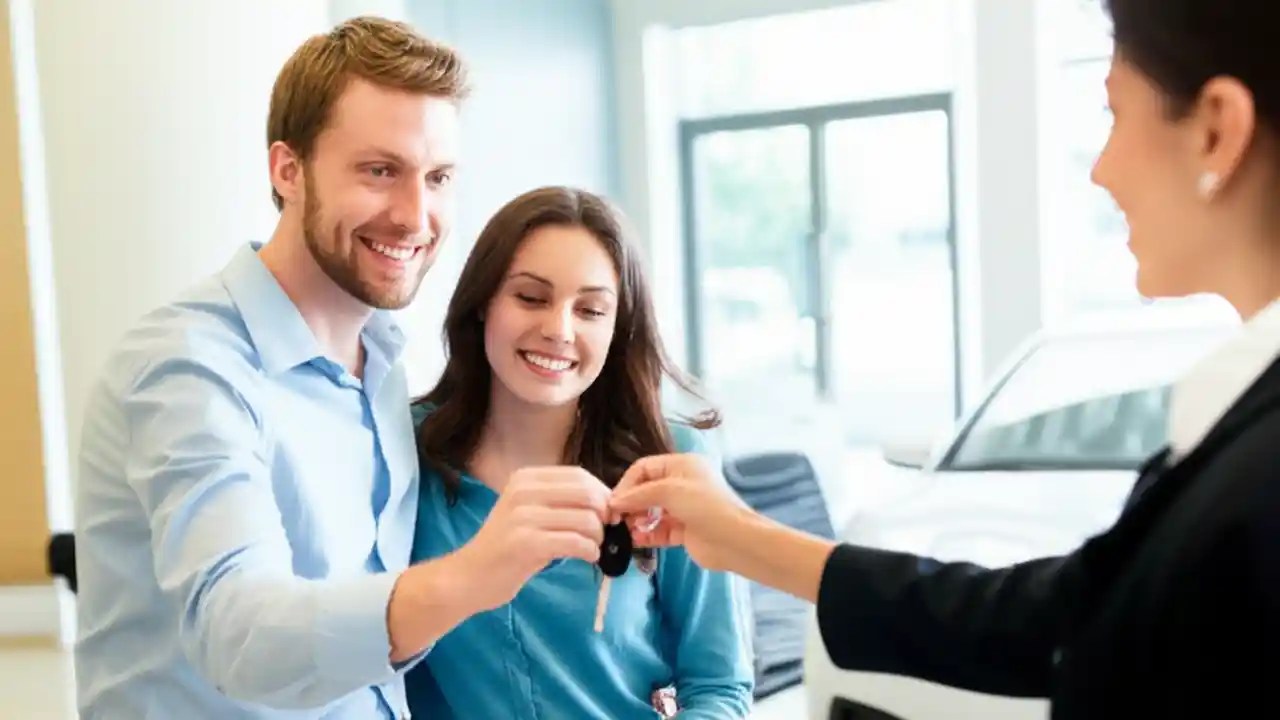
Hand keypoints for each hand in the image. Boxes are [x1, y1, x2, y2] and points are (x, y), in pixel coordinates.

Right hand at [456, 467, 609, 611]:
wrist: (469, 576)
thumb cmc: (507, 547)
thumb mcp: (530, 512)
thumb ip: (561, 502)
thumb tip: (608, 502)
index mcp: (526, 478)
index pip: (580, 475)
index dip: (603, 494)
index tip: (608, 514)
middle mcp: (524, 490)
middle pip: (588, 494)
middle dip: (605, 515)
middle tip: (604, 533)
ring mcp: (523, 516)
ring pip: (586, 519)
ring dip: (598, 537)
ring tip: (591, 548)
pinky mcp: (527, 543)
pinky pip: (576, 542)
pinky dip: (590, 551)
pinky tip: (587, 558)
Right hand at [609, 453, 752, 571]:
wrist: (734, 540)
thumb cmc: (705, 506)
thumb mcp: (670, 491)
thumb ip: (639, 494)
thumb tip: (614, 502)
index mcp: (682, 465)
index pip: (645, 468)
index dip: (627, 483)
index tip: (613, 502)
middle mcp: (682, 484)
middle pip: (646, 490)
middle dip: (631, 503)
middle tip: (618, 518)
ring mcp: (683, 508)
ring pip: (652, 511)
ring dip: (637, 519)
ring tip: (629, 529)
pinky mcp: (684, 530)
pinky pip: (659, 530)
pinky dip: (647, 534)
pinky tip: (637, 539)